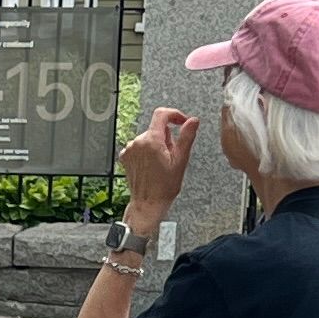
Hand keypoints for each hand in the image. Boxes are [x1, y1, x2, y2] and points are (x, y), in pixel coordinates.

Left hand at [117, 107, 199, 234]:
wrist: (148, 203)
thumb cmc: (164, 187)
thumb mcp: (180, 160)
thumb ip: (187, 137)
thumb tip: (193, 121)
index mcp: (152, 141)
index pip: (162, 114)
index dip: (174, 115)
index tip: (182, 122)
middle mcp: (137, 142)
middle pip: (156, 129)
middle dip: (167, 138)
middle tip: (172, 156)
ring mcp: (130, 149)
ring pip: (148, 138)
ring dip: (157, 145)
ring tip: (161, 164)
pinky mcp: (125, 156)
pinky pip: (140, 146)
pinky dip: (147, 152)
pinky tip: (151, 166)